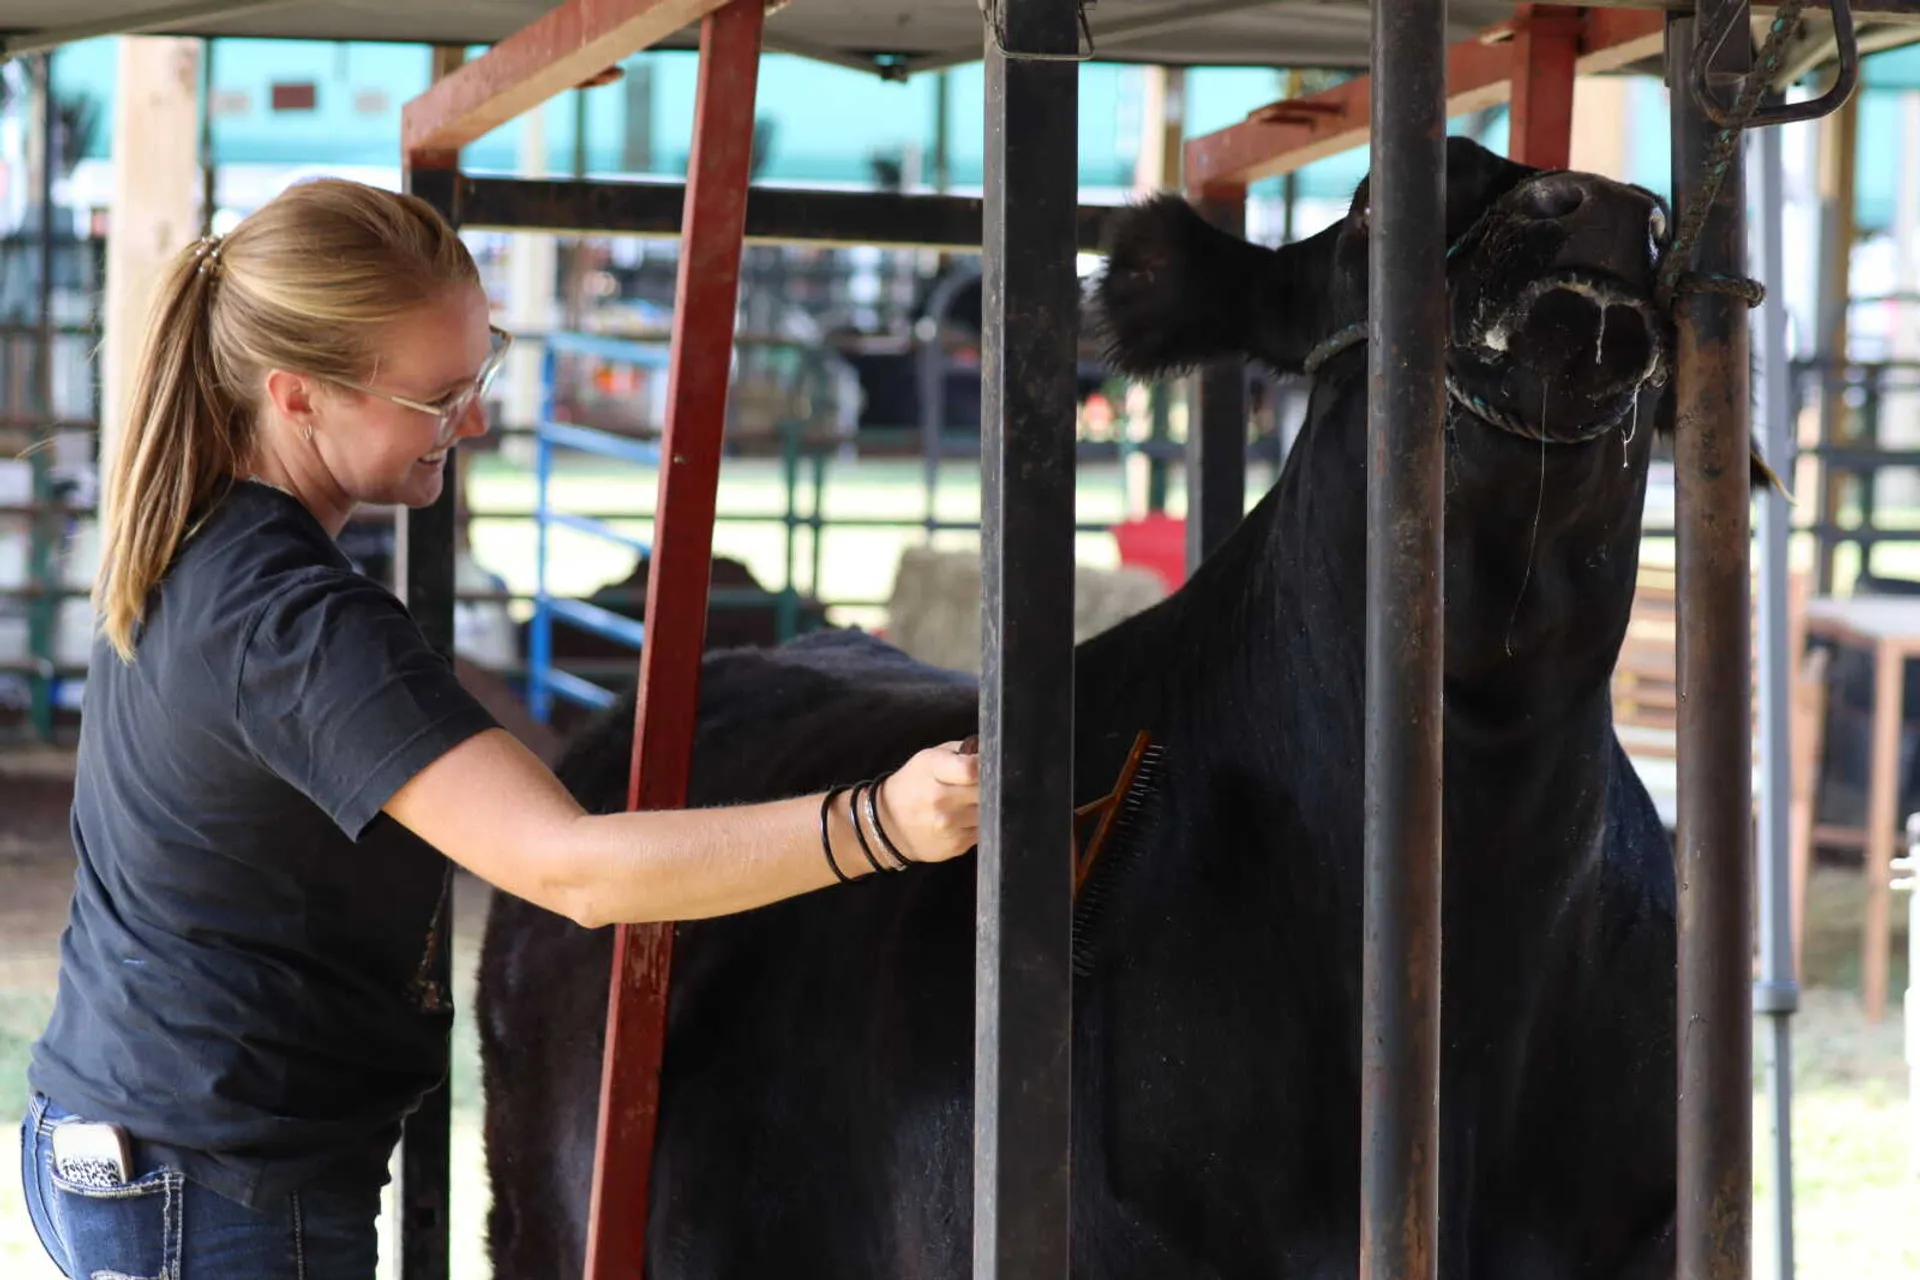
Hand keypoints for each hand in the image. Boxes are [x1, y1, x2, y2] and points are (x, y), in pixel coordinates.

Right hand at [872, 740, 979, 864]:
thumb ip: (961, 752)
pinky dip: (978, 824)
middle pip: (986, 791)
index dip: (983, 766)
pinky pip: (983, 830)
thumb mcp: (929, 758)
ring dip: (984, 806)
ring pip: (988, 812)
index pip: (971, 769)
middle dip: (988, 786)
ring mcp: (948, 824)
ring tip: (968, 802)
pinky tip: (963, 818)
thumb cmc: (913, 785)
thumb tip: (989, 755)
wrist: (890, 824)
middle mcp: (940, 799)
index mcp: (933, 770)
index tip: (981, 766)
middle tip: (978, 785)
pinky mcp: (956, 844)